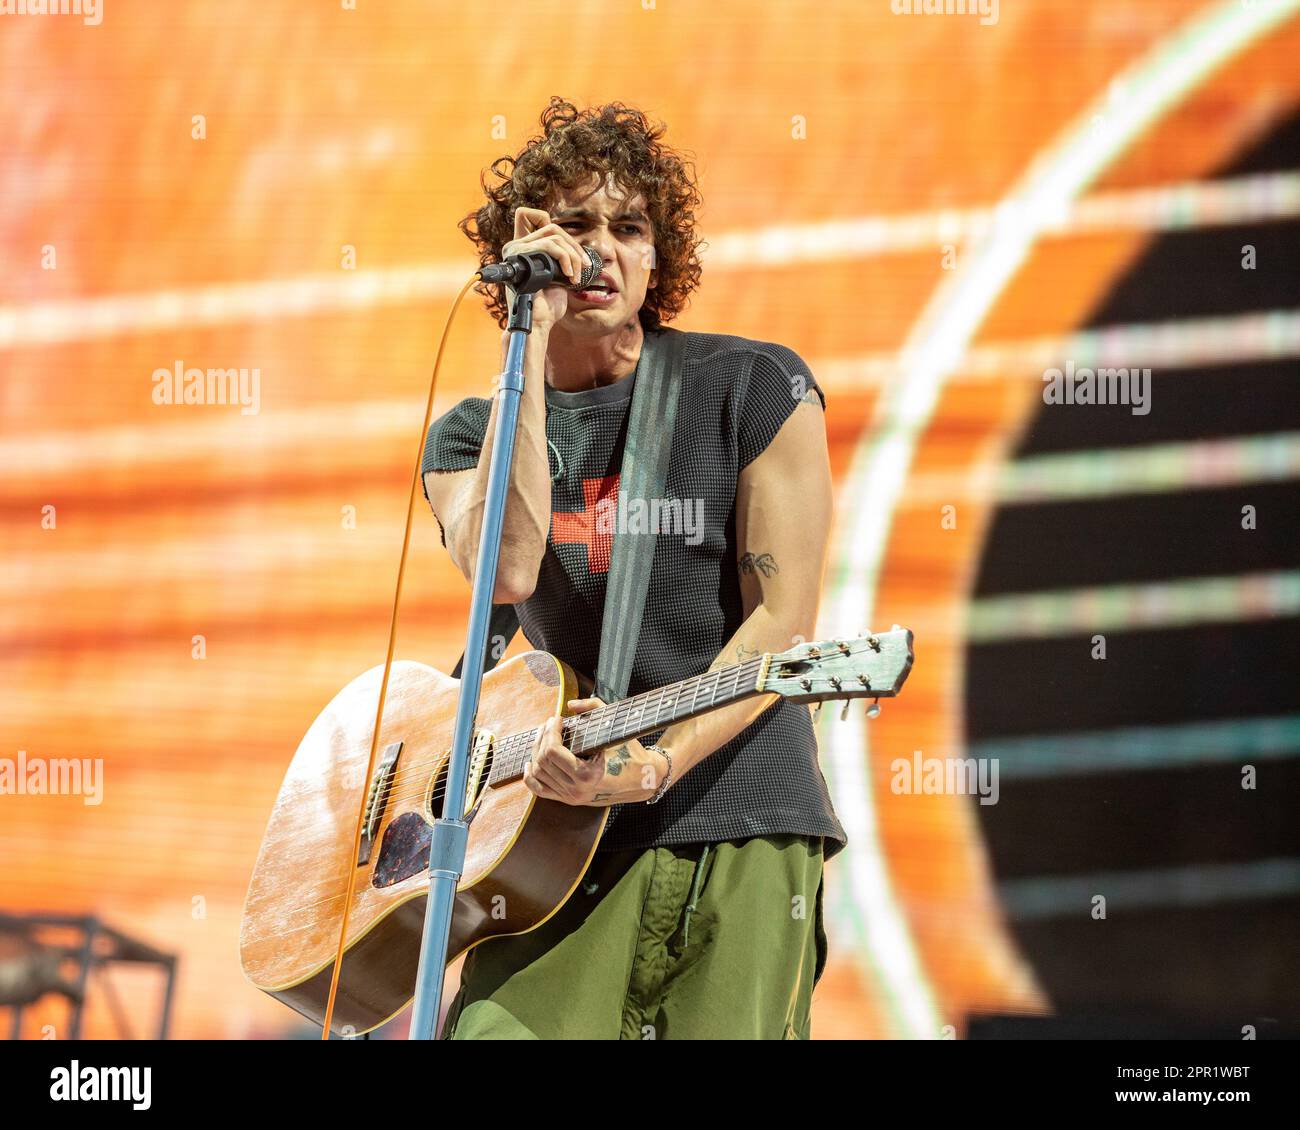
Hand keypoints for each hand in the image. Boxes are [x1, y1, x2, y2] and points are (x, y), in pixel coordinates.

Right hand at [502, 206, 587, 327]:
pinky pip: (549, 245)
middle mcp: (515, 247)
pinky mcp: (520, 257)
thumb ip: (560, 258)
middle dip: (573, 245)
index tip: (566, 246)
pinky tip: (569, 276)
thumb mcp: (559, 277)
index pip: (527, 215)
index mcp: (523, 250)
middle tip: (584, 266)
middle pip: (549, 225)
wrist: (539, 323)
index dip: (545, 219)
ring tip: (576, 275)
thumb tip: (577, 248)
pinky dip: (566, 258)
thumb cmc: (548, 306)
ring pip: (552, 235)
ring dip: (572, 255)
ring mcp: (515, 251)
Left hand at [523, 695, 671, 806]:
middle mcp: (576, 790)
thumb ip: (593, 707)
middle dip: (543, 737)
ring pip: (538, 773)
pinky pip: (540, 791)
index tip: (557, 718)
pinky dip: (531, 776)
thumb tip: (570, 705)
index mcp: (587, 775)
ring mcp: (571, 798)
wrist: (642, 780)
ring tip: (544, 735)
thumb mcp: (615, 726)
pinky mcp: (569, 800)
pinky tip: (530, 762)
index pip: (552, 751)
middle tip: (551, 723)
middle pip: (542, 760)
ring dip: (536, 751)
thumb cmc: (630, 751)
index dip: (550, 731)